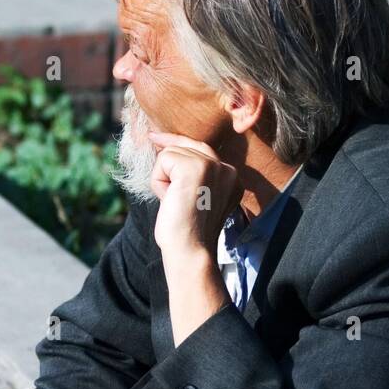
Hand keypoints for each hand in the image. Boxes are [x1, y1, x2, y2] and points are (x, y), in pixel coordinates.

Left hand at [148, 132, 242, 263]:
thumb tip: (166, 151)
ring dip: (164, 179)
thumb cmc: (187, 233)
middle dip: (168, 160)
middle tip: (156, 160)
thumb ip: (194, 177)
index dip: (177, 143)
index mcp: (232, 179)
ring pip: (172, 153)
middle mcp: (227, 169)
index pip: (203, 149)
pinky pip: (163, 160)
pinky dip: (158, 181)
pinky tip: (169, 200)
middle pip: (187, 145)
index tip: (156, 138)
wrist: (190, 251)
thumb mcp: (197, 199)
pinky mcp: (196, 168)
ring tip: (174, 202)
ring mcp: (213, 166)